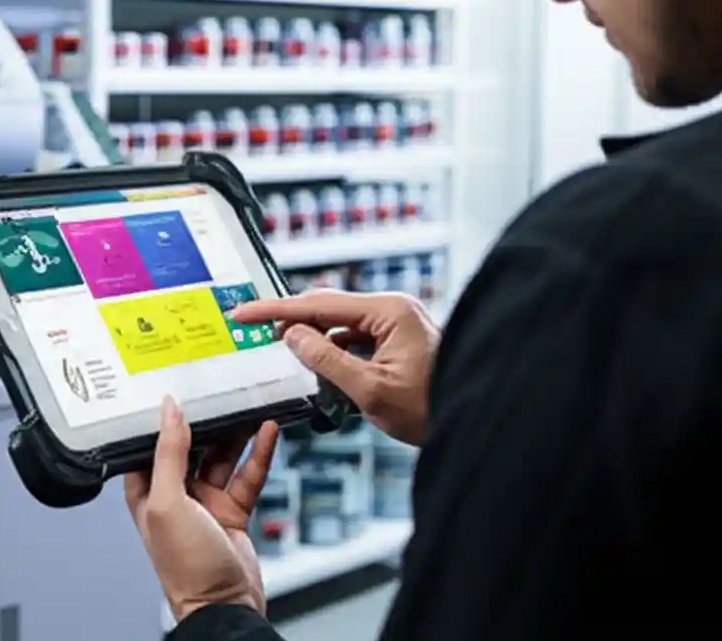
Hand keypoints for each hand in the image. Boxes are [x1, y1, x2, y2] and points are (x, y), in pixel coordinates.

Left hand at [125, 397, 279, 621]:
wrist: (224, 605)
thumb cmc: (185, 567)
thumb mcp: (168, 503)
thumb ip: (168, 454)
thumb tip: (168, 412)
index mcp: (147, 492)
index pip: (150, 445)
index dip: (160, 419)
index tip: (175, 389)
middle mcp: (175, 495)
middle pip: (190, 447)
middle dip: (205, 421)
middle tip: (220, 392)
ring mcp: (205, 502)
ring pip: (222, 457)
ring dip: (236, 434)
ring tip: (249, 405)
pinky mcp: (232, 510)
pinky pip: (246, 475)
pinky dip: (258, 454)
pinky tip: (268, 433)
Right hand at [231, 289, 439, 444]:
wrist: (477, 417)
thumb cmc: (435, 406)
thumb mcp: (371, 390)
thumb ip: (326, 361)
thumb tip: (293, 336)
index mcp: (389, 312)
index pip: (319, 304)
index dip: (276, 310)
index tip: (244, 312)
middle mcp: (394, 309)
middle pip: (328, 308)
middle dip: (290, 320)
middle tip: (253, 329)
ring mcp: (398, 323)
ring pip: (341, 324)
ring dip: (312, 338)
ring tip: (281, 351)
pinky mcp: (400, 340)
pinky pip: (356, 338)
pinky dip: (333, 350)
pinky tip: (317, 366)